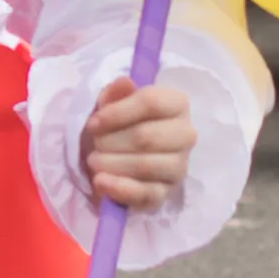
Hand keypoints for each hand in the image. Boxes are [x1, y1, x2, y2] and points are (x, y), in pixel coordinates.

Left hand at [80, 75, 196, 210]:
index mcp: (176, 104)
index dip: (118, 112)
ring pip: (147, 165)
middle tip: (94, 144)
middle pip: (147, 137)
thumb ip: (115, 92)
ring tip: (93, 162)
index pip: (151, 102)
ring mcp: (178, 167)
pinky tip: (101, 182)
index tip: (93, 123)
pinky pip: (146, 194)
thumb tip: (124, 83)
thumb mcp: (110, 103)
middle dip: (112, 141)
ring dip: (113, 164)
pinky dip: (120, 188)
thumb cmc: (116, 124)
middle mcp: (185, 135)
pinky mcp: (166, 194)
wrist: (116, 156)